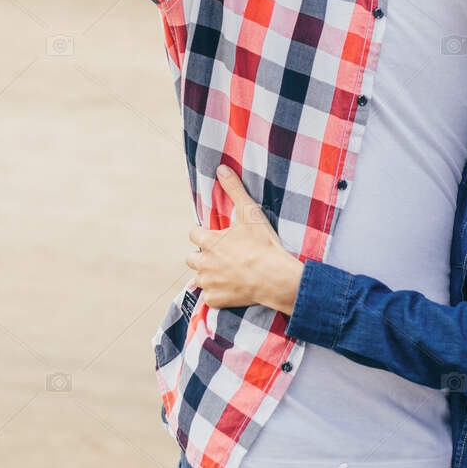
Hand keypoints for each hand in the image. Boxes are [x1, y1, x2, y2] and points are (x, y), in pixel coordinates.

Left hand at [186, 166, 304, 312]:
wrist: (275, 278)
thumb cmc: (262, 244)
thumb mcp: (249, 212)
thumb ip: (234, 189)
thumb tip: (221, 167)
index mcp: (208, 241)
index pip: (193, 234)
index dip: (203, 234)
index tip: (215, 236)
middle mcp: (203, 262)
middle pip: (191, 258)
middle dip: (202, 256)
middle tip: (221, 255)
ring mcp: (208, 283)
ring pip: (198, 278)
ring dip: (208, 275)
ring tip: (226, 273)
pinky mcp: (216, 300)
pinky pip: (209, 298)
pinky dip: (217, 294)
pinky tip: (230, 289)